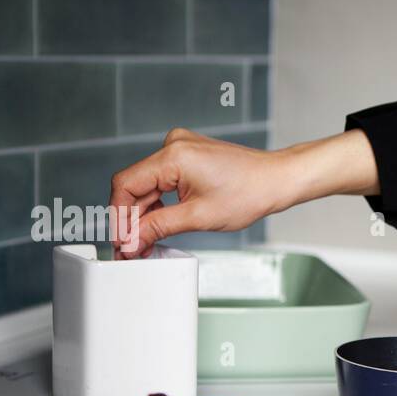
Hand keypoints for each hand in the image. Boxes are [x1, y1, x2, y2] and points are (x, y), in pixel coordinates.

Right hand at [108, 128, 379, 257]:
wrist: (277, 180)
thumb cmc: (250, 193)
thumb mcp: (199, 217)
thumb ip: (158, 228)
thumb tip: (131, 240)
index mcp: (172, 156)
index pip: (126, 185)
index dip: (119, 217)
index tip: (121, 241)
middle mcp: (172, 145)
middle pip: (135, 185)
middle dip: (132, 219)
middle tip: (131, 250)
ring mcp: (180, 148)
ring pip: (147, 184)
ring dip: (145, 213)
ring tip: (144, 242)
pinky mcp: (187, 156)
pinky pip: (162, 180)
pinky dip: (159, 202)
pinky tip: (159, 224)